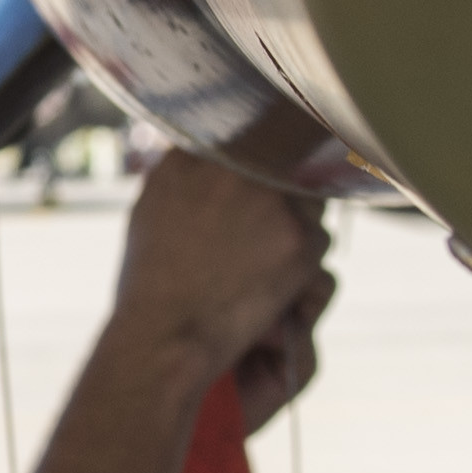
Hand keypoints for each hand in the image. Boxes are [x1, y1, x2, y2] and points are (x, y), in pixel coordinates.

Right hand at [108, 147, 334, 437]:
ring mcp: (268, 199)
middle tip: (268, 229)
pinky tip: (275, 285)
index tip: (260, 178)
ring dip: (297, 225)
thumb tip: (209, 153)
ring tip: (264, 263)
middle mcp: (231, 167)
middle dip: (283, 192)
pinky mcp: (297, 237)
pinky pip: (319, 240)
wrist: (166, 337)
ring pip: (307, 200)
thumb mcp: (152, 210)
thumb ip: (185, 174)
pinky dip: (306, 262)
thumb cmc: (153, 285)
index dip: (258, 158)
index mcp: (188, 156)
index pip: (244, 135)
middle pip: (283, 161)